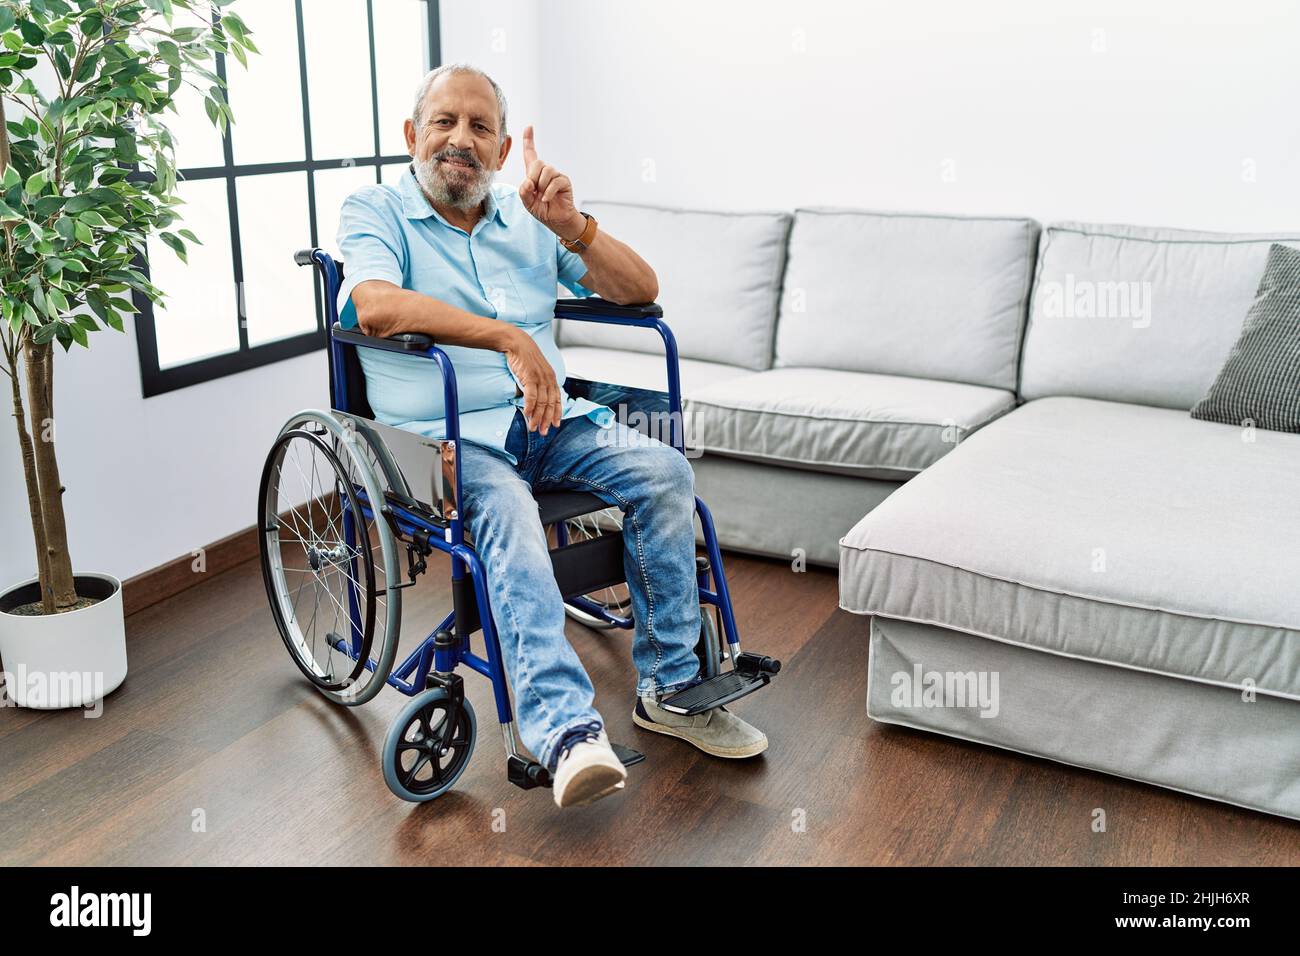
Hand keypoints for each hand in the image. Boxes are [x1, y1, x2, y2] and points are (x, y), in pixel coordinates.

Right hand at [501, 326, 562, 434]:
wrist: (517, 343)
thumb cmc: (524, 357)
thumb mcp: (535, 371)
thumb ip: (538, 384)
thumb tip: (535, 400)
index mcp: (552, 378)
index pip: (557, 399)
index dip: (557, 413)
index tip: (555, 425)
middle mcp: (549, 379)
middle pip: (550, 404)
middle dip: (547, 420)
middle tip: (543, 432)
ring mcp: (540, 378)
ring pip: (542, 403)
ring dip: (537, 418)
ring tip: (533, 428)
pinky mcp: (530, 377)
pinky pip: (532, 396)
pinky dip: (530, 407)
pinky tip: (527, 415)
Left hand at [517, 125, 583, 240]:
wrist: (557, 221)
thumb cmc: (542, 210)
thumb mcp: (527, 202)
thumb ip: (524, 191)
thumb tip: (529, 181)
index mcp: (534, 174)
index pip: (531, 154)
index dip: (529, 141)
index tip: (529, 127)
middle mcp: (545, 172)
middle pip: (537, 162)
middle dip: (533, 176)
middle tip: (534, 190)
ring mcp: (556, 176)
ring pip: (547, 171)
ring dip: (541, 186)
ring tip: (542, 197)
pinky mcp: (564, 182)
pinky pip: (555, 181)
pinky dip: (548, 192)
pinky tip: (547, 199)